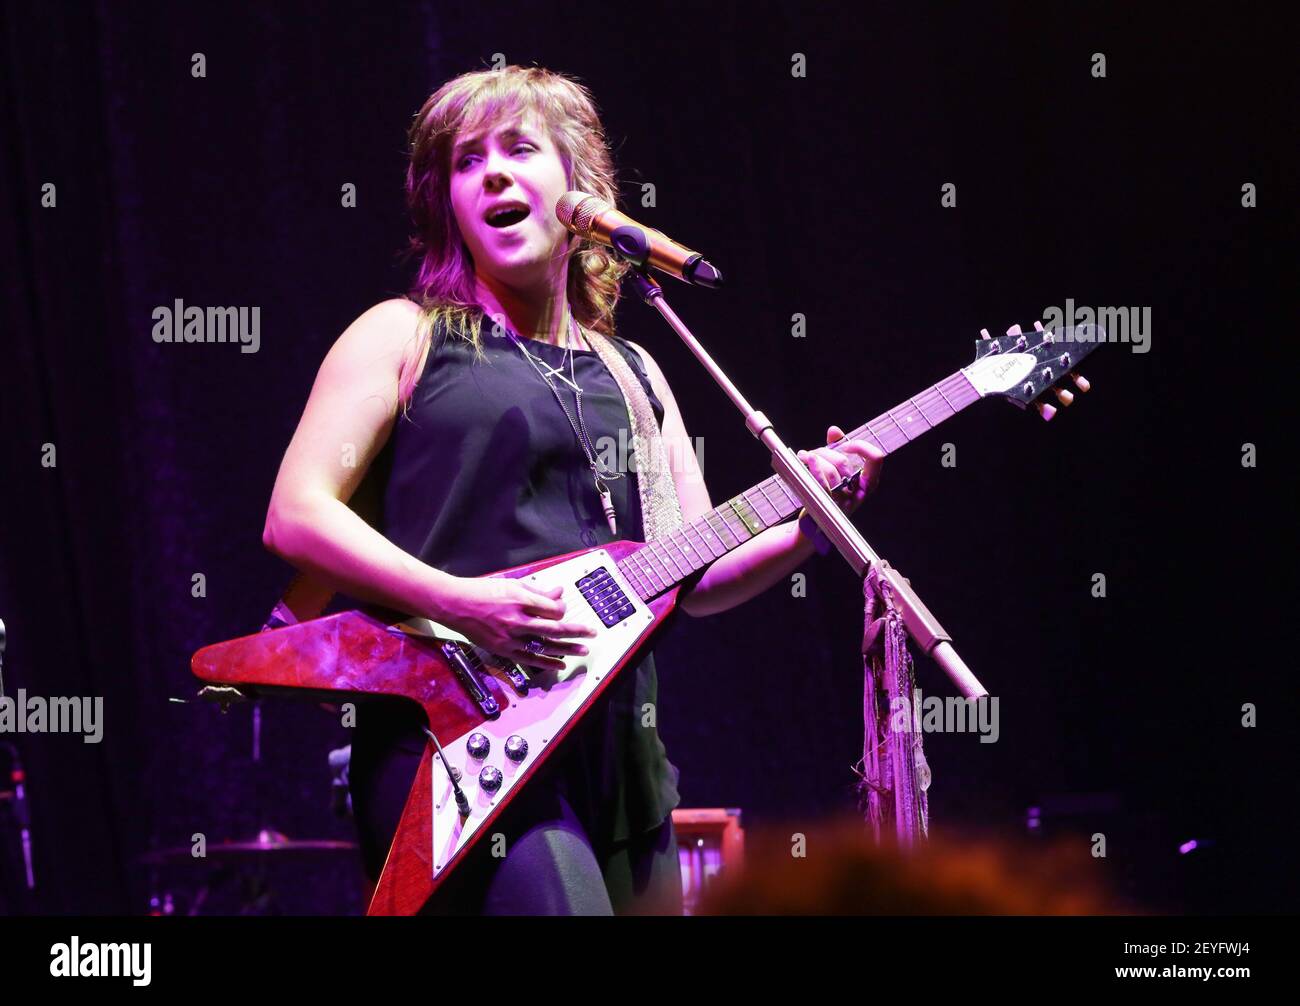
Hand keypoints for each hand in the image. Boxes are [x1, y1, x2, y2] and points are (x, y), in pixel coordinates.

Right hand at [432, 577, 596, 671]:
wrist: (454, 604)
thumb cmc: (482, 591)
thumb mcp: (512, 584)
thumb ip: (537, 592)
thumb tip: (559, 594)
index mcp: (519, 599)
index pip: (552, 609)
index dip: (562, 610)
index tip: (564, 609)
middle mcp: (516, 620)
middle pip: (554, 629)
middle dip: (576, 631)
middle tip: (592, 633)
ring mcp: (509, 637)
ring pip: (544, 646)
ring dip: (566, 649)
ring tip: (582, 650)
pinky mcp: (502, 649)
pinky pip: (529, 659)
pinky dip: (546, 662)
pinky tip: (559, 664)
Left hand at [795, 425, 883, 518]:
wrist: (811, 524)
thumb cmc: (825, 495)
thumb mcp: (834, 470)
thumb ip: (836, 450)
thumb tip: (834, 431)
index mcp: (866, 484)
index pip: (876, 459)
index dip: (861, 446)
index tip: (846, 444)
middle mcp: (858, 494)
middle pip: (844, 461)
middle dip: (825, 452)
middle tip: (813, 454)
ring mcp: (843, 501)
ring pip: (831, 469)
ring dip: (815, 458)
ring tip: (804, 458)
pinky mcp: (827, 506)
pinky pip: (822, 482)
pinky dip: (814, 467)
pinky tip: (806, 458)